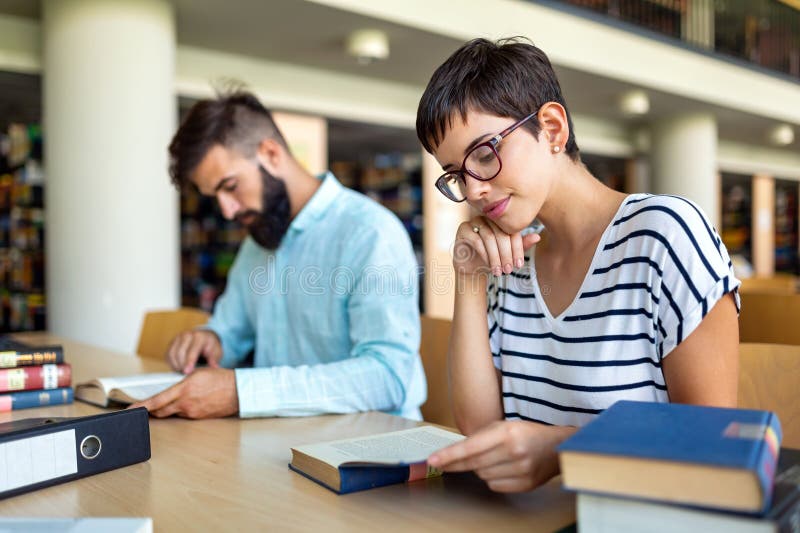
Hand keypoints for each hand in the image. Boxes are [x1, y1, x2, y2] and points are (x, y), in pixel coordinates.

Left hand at [128, 368, 238, 418]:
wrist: (238, 391)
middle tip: (143, 408)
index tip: (131, 409)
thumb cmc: (220, 379)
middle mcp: (186, 403)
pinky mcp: (197, 417)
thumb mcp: (197, 374)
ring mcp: (192, 412)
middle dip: (151, 410)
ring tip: (169, 403)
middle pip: (160, 411)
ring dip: (166, 409)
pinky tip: (186, 404)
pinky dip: (179, 410)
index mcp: (184, 389)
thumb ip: (181, 384)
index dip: (142, 406)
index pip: (157, 400)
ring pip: (171, 413)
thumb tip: (170, 391)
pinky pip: (183, 415)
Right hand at [166, 329, 221, 373]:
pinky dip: (172, 363)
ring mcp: (177, 338)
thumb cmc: (210, 347)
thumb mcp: (216, 352)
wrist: (204, 338)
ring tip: (183, 372)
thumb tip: (215, 367)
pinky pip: (168, 355)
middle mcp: (187, 335)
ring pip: (172, 354)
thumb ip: (213, 359)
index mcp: (199, 336)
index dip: (189, 362)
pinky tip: (179, 368)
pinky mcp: (171, 344)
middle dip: (182, 365)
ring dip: (176, 365)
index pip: (192, 350)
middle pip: (180, 352)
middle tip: (186, 375)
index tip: (187, 372)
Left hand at [427, 420, 575, 492]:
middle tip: (443, 463)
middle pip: (473, 464)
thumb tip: (454, 452)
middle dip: (457, 463)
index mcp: (506, 432)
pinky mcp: (525, 484)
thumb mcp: (504, 425)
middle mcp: (514, 451)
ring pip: (482, 476)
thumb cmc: (527, 433)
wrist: (558, 447)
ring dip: (479, 469)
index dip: (449, 455)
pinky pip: (494, 485)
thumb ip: (481, 437)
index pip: (470, 447)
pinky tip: (501, 468)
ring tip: (491, 459)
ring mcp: (521, 470)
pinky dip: (492, 478)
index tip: (432, 460)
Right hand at [453, 217, 539, 276]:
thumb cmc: (492, 258)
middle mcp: (489, 217)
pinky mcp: (463, 228)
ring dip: (495, 256)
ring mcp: (475, 221)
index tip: (519, 265)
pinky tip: (487, 264)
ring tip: (498, 271)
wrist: (471, 267)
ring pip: (489, 237)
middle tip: (508, 270)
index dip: (517, 248)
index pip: (512, 231)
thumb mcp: (508, 254)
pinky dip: (484, 254)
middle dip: (506, 254)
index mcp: (502, 221)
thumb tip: (537, 237)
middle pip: (501, 234)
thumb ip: (521, 245)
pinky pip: (476, 239)